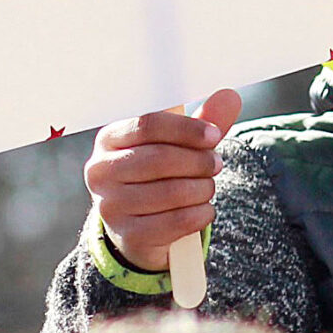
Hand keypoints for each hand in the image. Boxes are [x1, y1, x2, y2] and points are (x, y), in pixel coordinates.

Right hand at [85, 90, 240, 271]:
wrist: (139, 229)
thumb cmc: (158, 177)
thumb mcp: (176, 147)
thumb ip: (202, 124)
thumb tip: (230, 97)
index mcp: (110, 139)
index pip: (148, 125)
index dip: (186, 129)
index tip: (214, 134)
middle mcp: (102, 171)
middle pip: (159, 159)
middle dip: (197, 161)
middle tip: (216, 163)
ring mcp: (111, 206)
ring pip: (171, 192)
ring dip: (202, 189)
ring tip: (207, 187)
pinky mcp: (129, 235)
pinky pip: (177, 222)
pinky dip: (200, 214)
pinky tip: (204, 209)